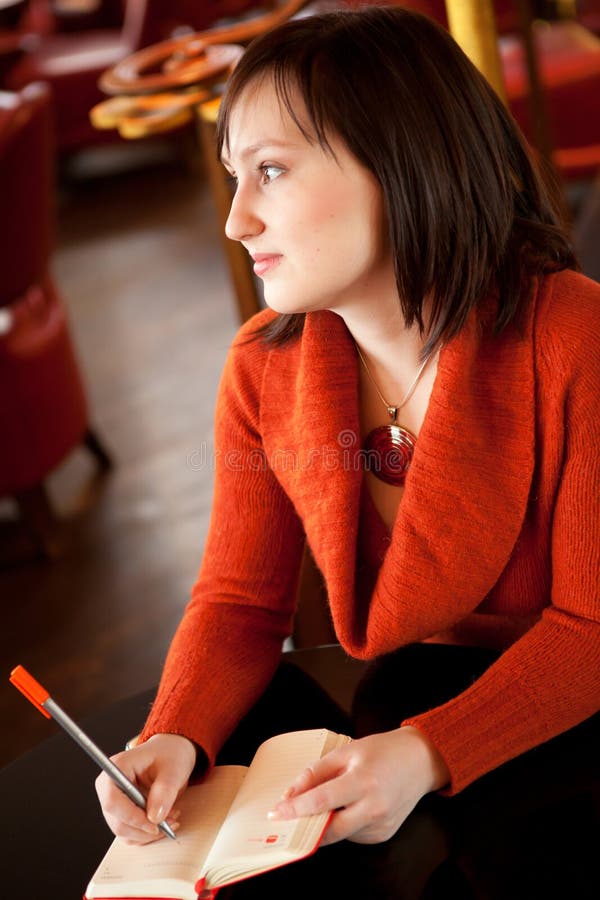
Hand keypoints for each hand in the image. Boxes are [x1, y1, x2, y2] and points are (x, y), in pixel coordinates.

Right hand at [95, 733, 196, 843]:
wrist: (172, 754)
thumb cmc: (170, 755)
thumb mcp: (174, 769)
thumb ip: (164, 791)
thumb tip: (154, 817)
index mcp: (118, 767)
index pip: (112, 799)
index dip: (131, 816)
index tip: (154, 824)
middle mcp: (110, 786)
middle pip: (116, 820)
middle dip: (144, 827)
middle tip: (170, 822)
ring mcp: (114, 801)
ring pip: (123, 831)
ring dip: (148, 833)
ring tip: (171, 819)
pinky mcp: (122, 813)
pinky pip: (130, 833)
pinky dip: (147, 834)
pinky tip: (164, 822)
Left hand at [267, 726, 448, 844]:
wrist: (420, 761)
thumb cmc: (382, 751)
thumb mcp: (346, 751)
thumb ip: (316, 773)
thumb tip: (290, 795)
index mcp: (363, 782)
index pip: (322, 801)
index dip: (295, 809)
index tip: (275, 812)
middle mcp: (374, 808)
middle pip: (329, 830)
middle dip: (305, 826)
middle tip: (287, 818)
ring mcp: (381, 826)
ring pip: (339, 834)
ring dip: (326, 822)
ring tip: (332, 799)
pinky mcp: (384, 835)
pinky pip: (352, 835)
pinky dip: (343, 824)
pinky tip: (350, 806)